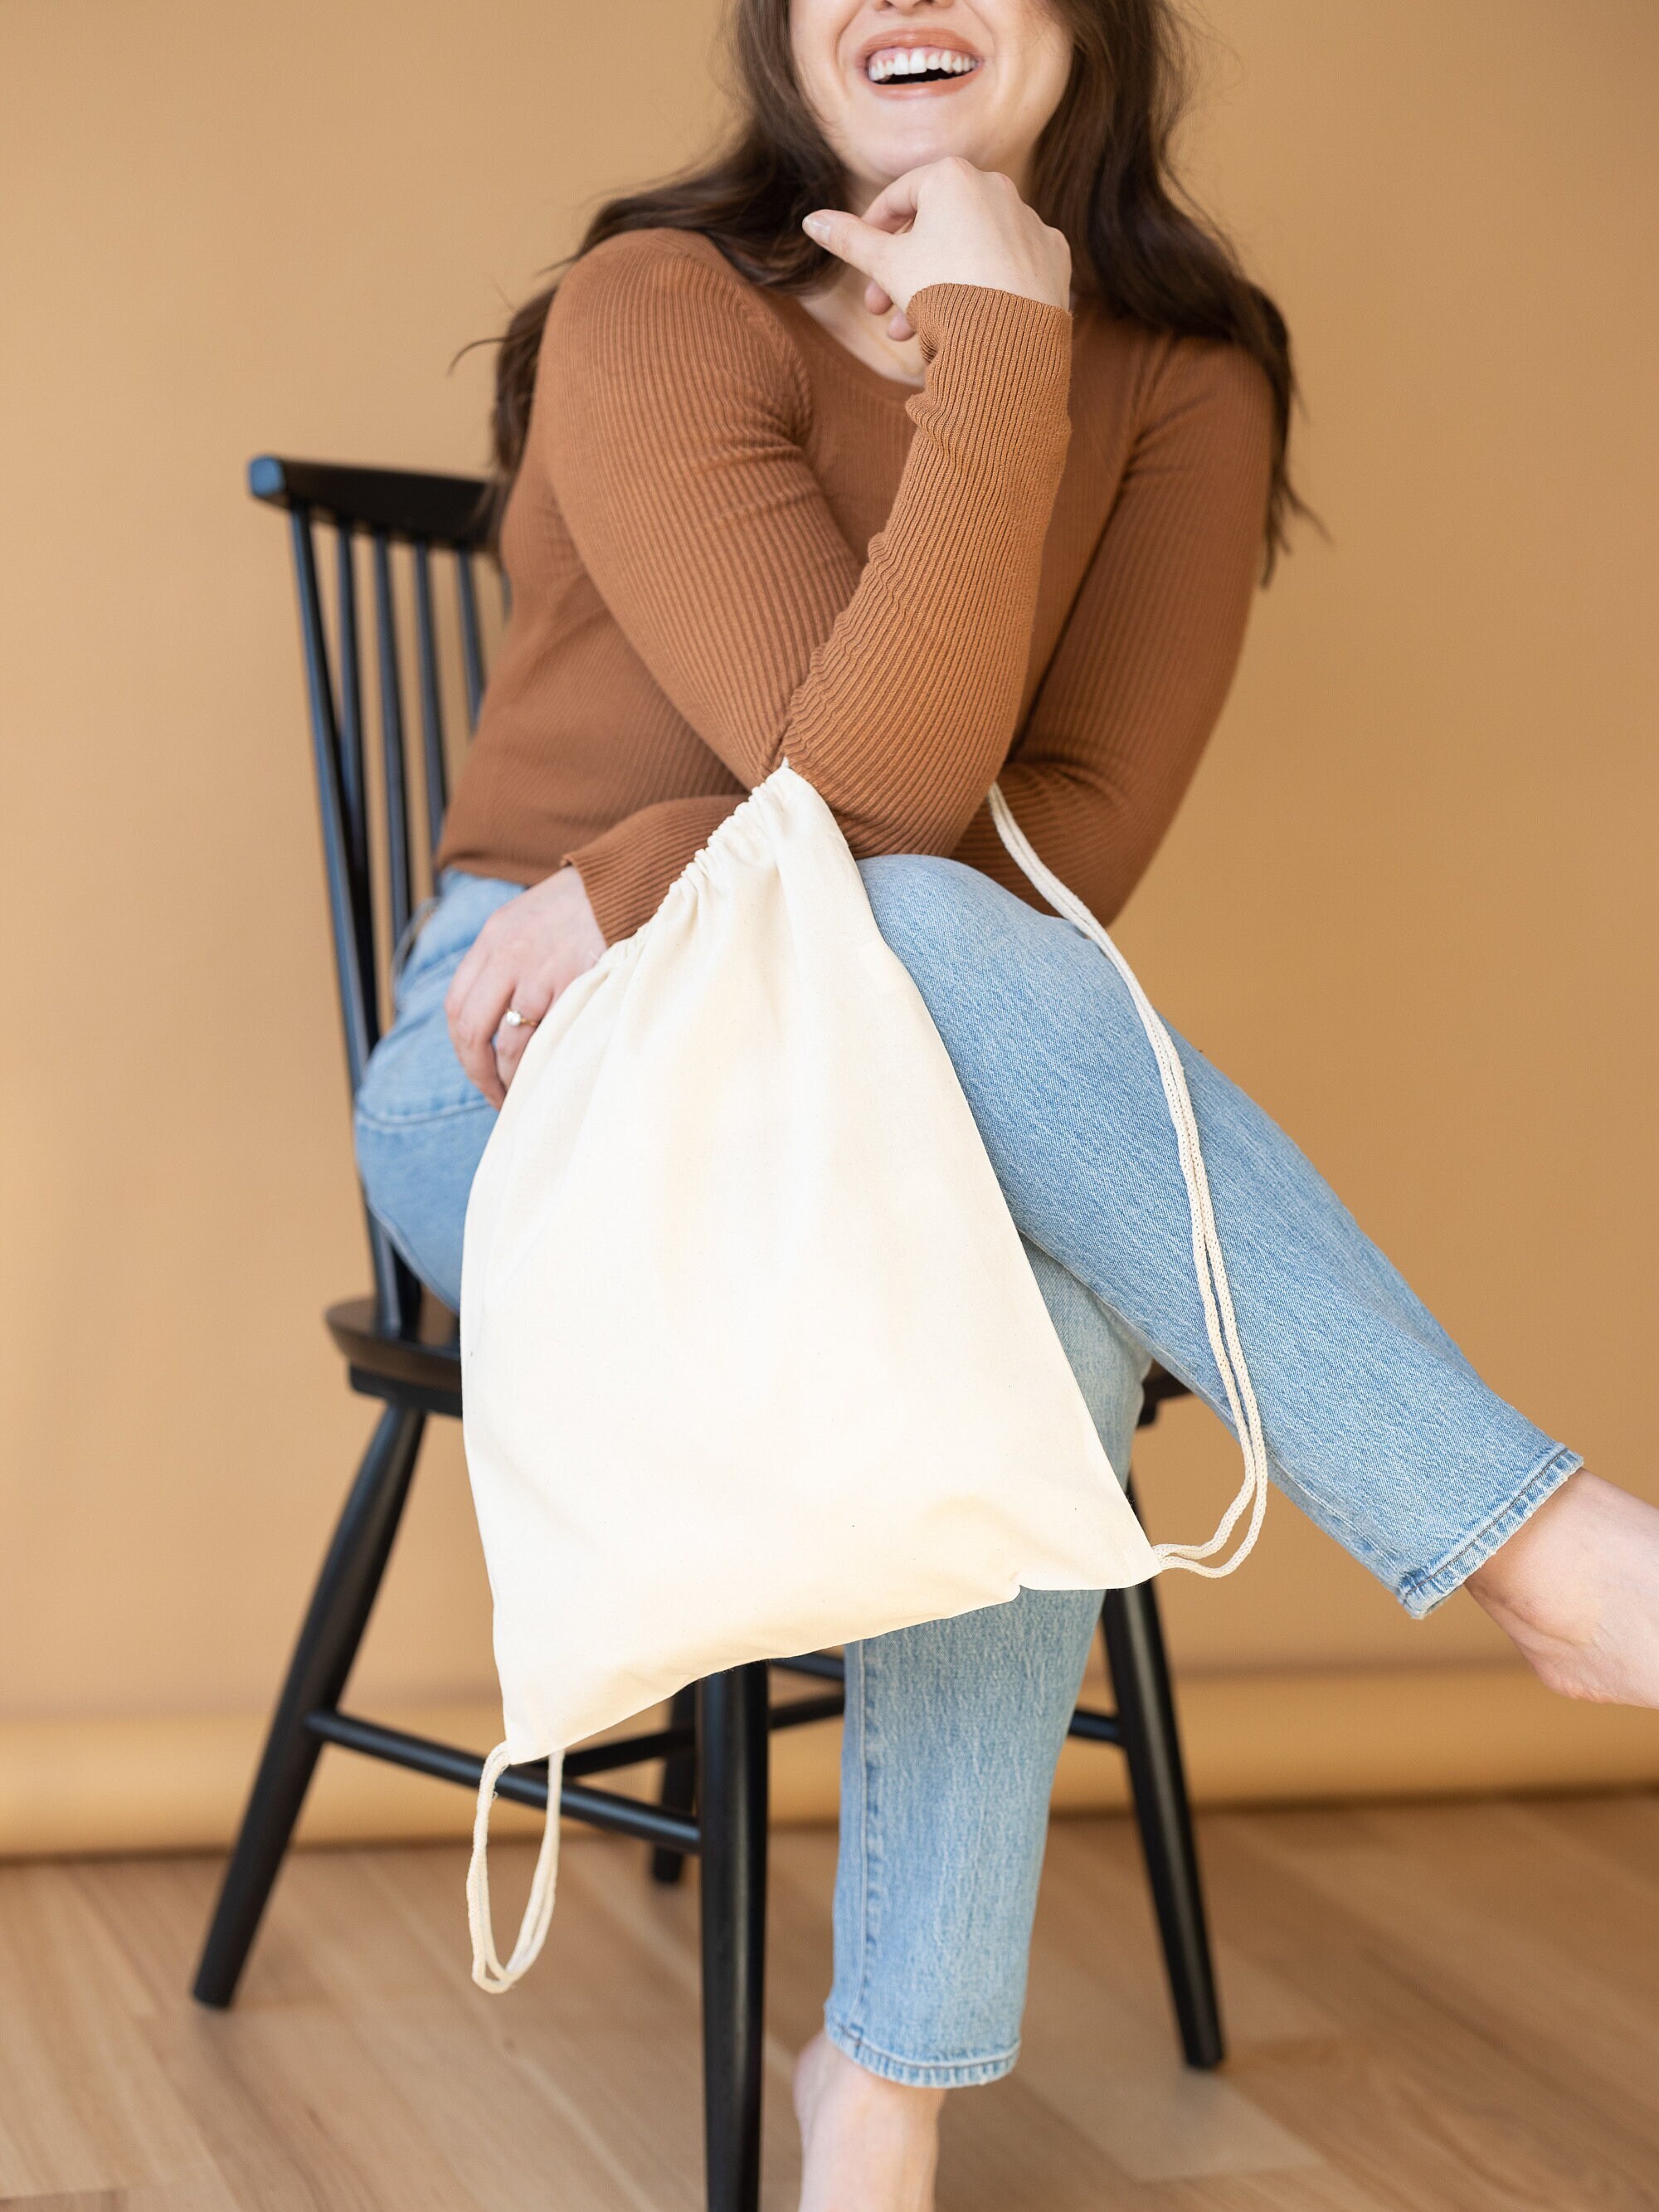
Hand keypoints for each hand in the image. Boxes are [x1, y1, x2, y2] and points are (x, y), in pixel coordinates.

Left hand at [444, 865, 605, 1105]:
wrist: (625, 883)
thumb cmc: (582, 907)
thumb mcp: (527, 920)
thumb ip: (505, 960)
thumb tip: (495, 1018)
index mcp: (492, 939)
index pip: (456, 1005)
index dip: (462, 1048)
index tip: (477, 1070)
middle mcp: (507, 956)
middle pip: (472, 1031)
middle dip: (479, 1073)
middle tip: (494, 1096)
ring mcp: (539, 972)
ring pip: (510, 1045)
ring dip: (512, 1079)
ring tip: (525, 1095)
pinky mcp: (573, 985)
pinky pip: (549, 1039)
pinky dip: (545, 1065)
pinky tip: (551, 1076)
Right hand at [803, 158, 1069, 342]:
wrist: (1007, 341)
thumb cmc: (942, 294)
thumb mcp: (885, 265)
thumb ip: (849, 240)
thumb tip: (811, 221)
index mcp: (953, 176)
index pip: (901, 196)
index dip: (875, 230)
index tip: (865, 262)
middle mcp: (996, 187)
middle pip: (937, 226)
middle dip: (904, 270)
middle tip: (880, 309)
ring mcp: (1029, 220)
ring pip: (973, 249)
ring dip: (939, 285)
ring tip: (913, 331)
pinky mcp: (1054, 255)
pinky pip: (1012, 265)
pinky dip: (989, 286)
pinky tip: (972, 319)